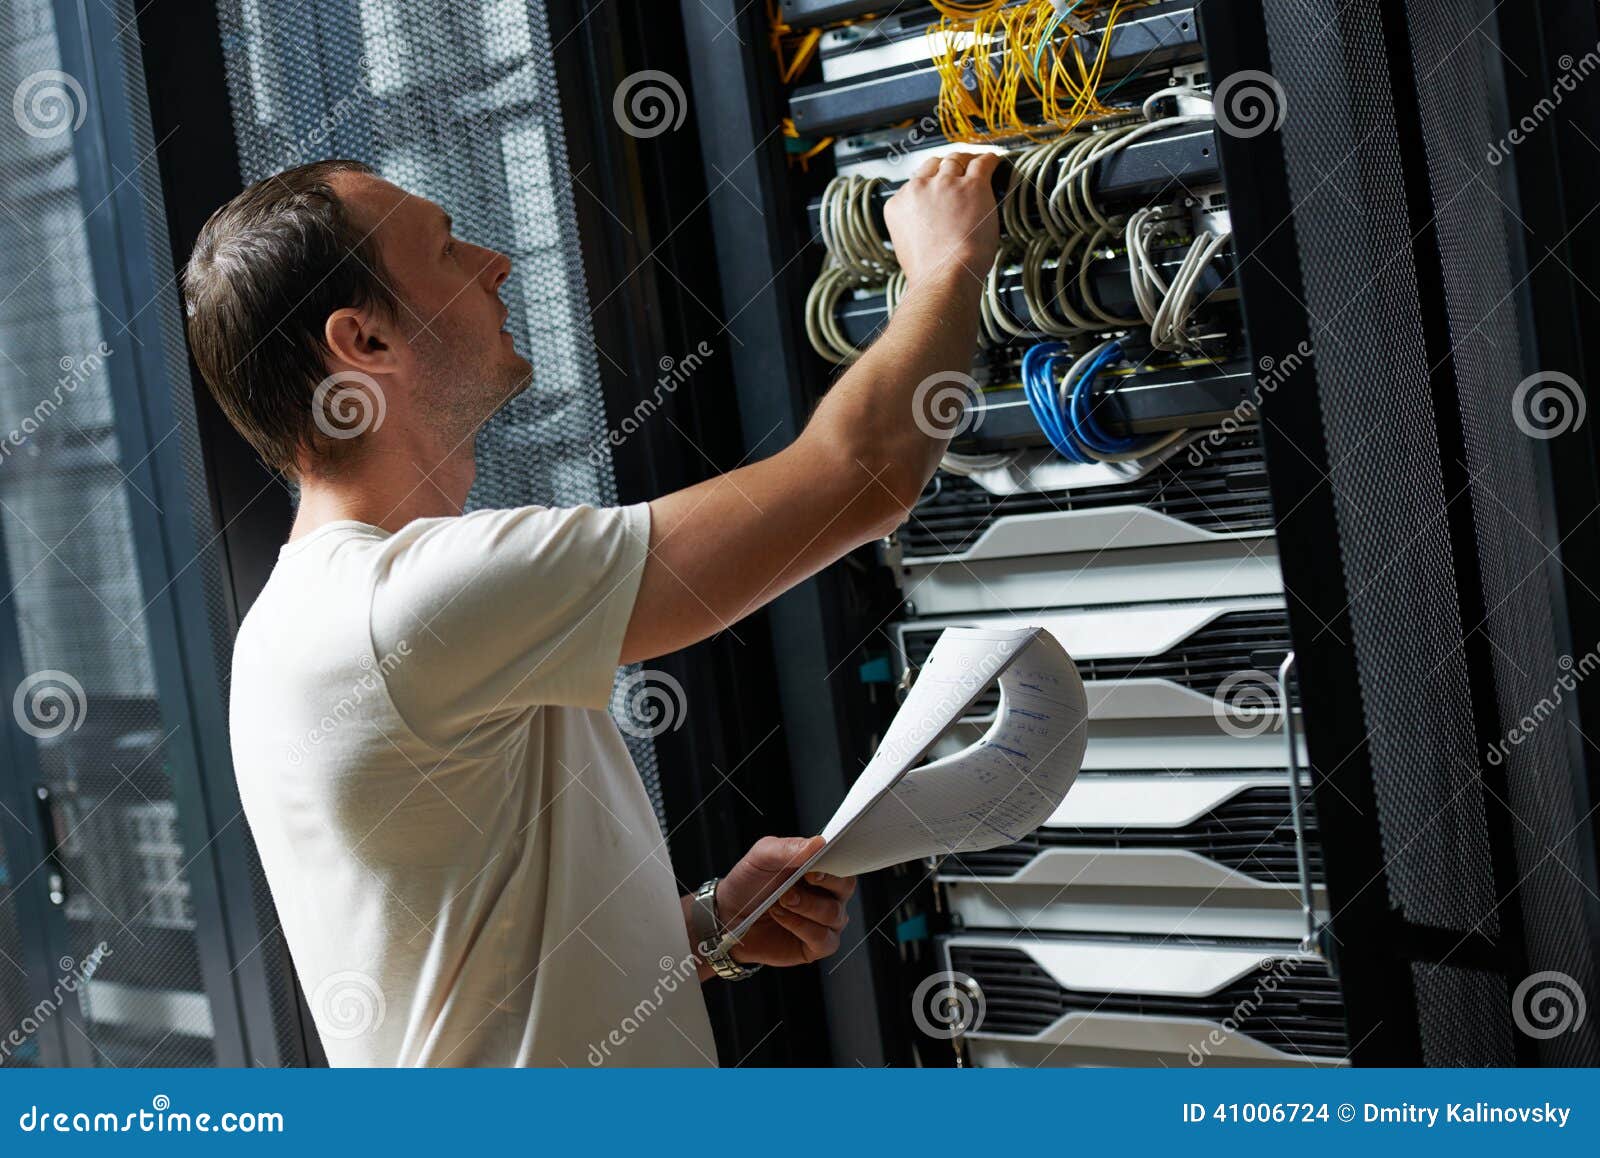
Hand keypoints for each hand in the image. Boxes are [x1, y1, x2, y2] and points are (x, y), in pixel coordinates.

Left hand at [715, 836, 855, 967]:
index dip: (833, 866)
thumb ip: (788, 847)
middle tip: (791, 887)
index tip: (812, 869)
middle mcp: (828, 895)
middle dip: (821, 886)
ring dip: (804, 907)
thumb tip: (818, 843)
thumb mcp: (762, 857)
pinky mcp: (817, 946)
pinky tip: (782, 918)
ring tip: (779, 903)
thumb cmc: (749, 884)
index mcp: (820, 869)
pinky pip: (824, 939)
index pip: (844, 864)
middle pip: (845, 888)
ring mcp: (826, 921)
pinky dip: (801, 927)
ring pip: (834, 914)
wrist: (729, 917)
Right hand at [882, 151, 1001, 287]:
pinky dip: (989, 160)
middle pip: (935, 165)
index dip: (929, 180)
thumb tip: (928, 226)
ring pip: (956, 161)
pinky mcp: (971, 186)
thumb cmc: (930, 272)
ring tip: (976, 162)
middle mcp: (919, 189)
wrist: (944, 277)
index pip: (915, 181)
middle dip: (947, 166)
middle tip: (958, 169)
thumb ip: (914, 226)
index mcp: (898, 204)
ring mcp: (945, 185)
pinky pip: (982, 163)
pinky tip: (994, 162)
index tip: (938, 182)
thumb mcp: (907, 246)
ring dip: (967, 161)